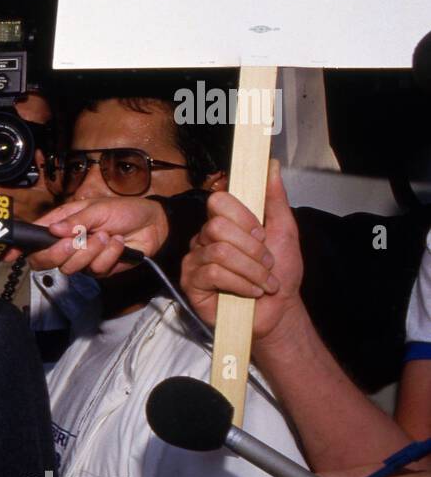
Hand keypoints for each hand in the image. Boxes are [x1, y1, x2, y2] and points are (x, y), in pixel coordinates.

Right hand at [19, 196, 168, 275]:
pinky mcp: (99, 270)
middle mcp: (67, 243)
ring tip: (106, 236)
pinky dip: (108, 255)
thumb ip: (75, 221)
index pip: (34, 237)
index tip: (9, 255)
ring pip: (69, 267)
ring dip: (90, 250)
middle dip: (59, 252)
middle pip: (44, 260)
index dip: (19, 247)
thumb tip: (53, 230)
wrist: (153, 224)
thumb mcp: (98, 207)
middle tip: (77, 240)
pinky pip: (95, 269)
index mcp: (61, 224)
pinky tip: (118, 243)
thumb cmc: (123, 210)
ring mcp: (81, 258)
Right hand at [181, 159, 301, 343]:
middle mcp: (204, 238)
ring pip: (218, 252)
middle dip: (252, 249)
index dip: (243, 217)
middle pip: (217, 227)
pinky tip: (251, 293)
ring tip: (263, 283)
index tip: (262, 235)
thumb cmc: (280, 274)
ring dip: (251, 270)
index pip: (219, 201)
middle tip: (266, 264)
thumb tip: (271, 165)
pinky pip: (213, 273)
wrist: (279, 311)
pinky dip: (240, 283)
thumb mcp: (284, 232)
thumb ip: (275, 199)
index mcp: (224, 223)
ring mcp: (195, 260)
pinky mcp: (191, 283)